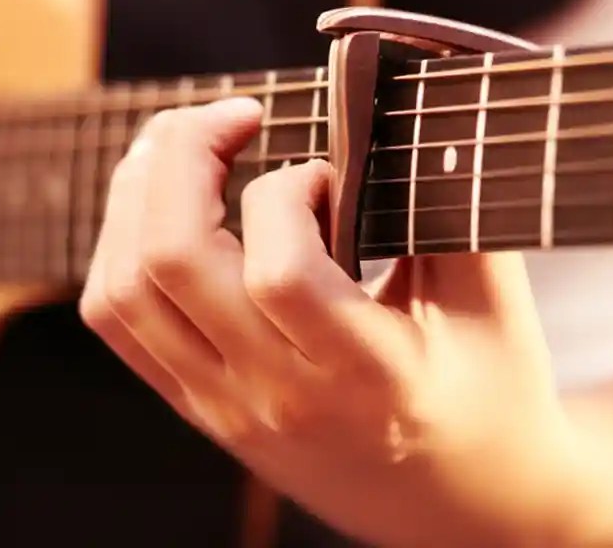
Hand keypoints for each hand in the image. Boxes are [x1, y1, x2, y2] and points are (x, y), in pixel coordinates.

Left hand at [80, 99, 582, 546]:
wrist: (464, 507)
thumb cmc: (491, 391)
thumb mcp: (493, 301)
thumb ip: (447, 202)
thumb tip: (396, 104)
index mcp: (367, 376)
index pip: (280, 274)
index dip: (290, 191)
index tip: (327, 170)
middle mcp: (279, 398)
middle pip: (170, 263)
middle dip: (182, 157)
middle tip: (232, 116)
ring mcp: (227, 410)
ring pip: (124, 291)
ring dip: (138, 197)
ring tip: (185, 148)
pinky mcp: (200, 409)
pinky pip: (120, 322)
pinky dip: (122, 247)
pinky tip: (166, 207)